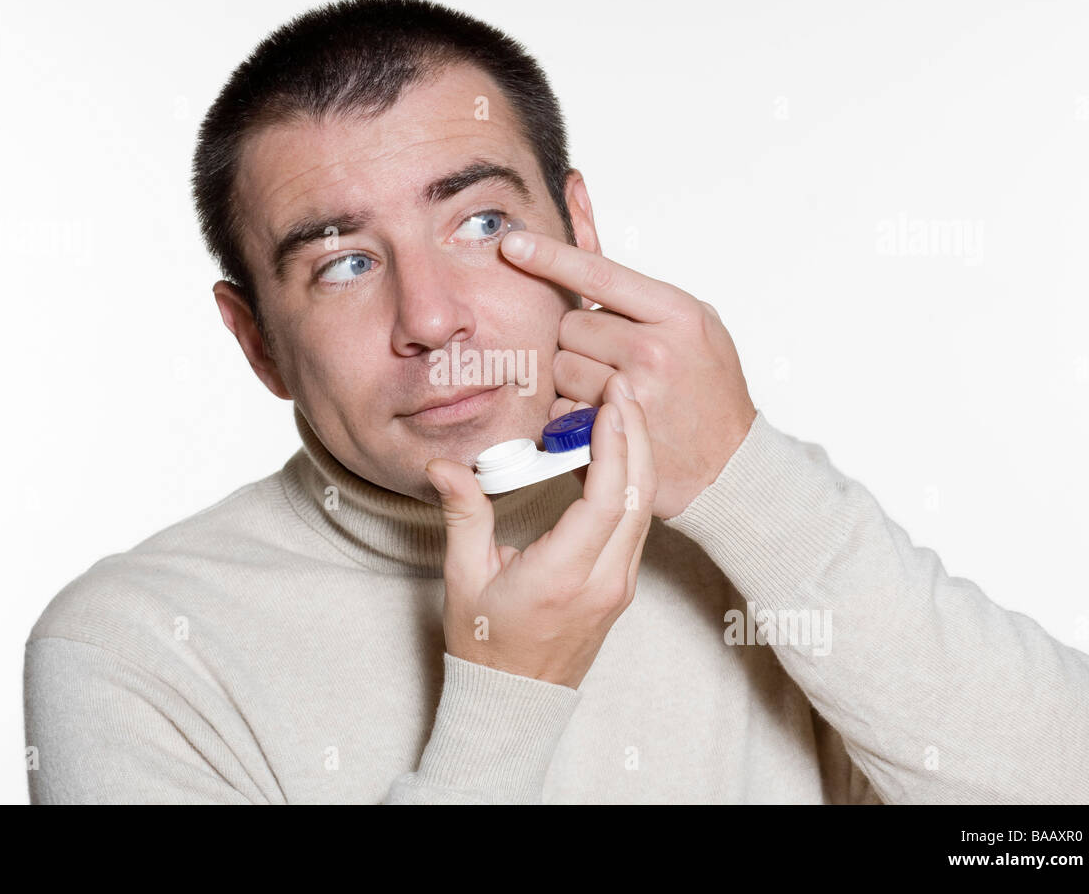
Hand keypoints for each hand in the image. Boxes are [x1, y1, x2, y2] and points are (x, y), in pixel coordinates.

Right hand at [424, 376, 654, 688]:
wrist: (516, 700)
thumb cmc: (486, 644)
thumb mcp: (465, 577)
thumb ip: (464, 515)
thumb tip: (443, 465)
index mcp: (564, 576)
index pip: (605, 499)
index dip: (613, 445)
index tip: (610, 402)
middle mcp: (604, 581)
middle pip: (638, 495)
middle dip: (636, 434)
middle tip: (623, 388)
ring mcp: (620, 585)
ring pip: (645, 507)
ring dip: (638, 455)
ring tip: (623, 409)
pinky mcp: (622, 585)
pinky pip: (637, 523)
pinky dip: (632, 482)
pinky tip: (617, 453)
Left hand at [500, 228, 756, 518]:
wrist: (730, 463)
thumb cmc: (712, 391)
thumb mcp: (698, 326)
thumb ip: (645, 298)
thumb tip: (584, 263)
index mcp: (676, 315)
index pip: (598, 274)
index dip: (550, 256)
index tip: (515, 244)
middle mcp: (652, 351)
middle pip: (570, 324)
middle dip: (580, 339)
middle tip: (614, 359)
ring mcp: (629, 394)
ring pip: (560, 366)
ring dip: (574, 377)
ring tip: (611, 390)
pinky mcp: (609, 433)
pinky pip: (560, 409)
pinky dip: (572, 414)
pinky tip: (603, 418)